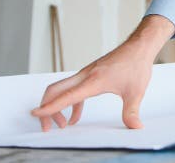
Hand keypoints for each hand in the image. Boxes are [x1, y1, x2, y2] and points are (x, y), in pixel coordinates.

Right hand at [31, 15, 174, 130]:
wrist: (139, 46)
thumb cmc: (136, 65)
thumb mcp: (136, 92)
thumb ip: (131, 112)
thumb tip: (135, 127)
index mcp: (93, 81)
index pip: (66, 97)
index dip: (49, 108)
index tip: (35, 115)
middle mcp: (85, 76)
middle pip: (55, 91)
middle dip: (46, 109)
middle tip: (47, 128)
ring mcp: (86, 74)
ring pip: (61, 89)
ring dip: (56, 106)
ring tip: (62, 125)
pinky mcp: (90, 74)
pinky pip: (72, 89)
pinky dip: (69, 103)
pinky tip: (74, 116)